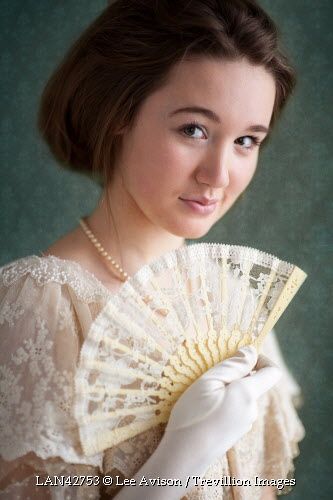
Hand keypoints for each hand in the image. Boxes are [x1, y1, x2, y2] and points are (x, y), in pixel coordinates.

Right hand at [164, 345, 281, 468]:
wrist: (183, 458)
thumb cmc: (193, 416)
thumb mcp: (208, 382)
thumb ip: (233, 365)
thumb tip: (251, 351)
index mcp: (249, 395)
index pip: (272, 372)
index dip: (261, 358)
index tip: (241, 355)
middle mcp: (252, 410)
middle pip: (253, 383)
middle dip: (236, 374)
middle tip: (211, 373)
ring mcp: (244, 424)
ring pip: (242, 396)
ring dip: (227, 388)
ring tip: (202, 393)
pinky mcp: (234, 433)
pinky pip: (235, 409)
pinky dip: (223, 402)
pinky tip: (203, 408)